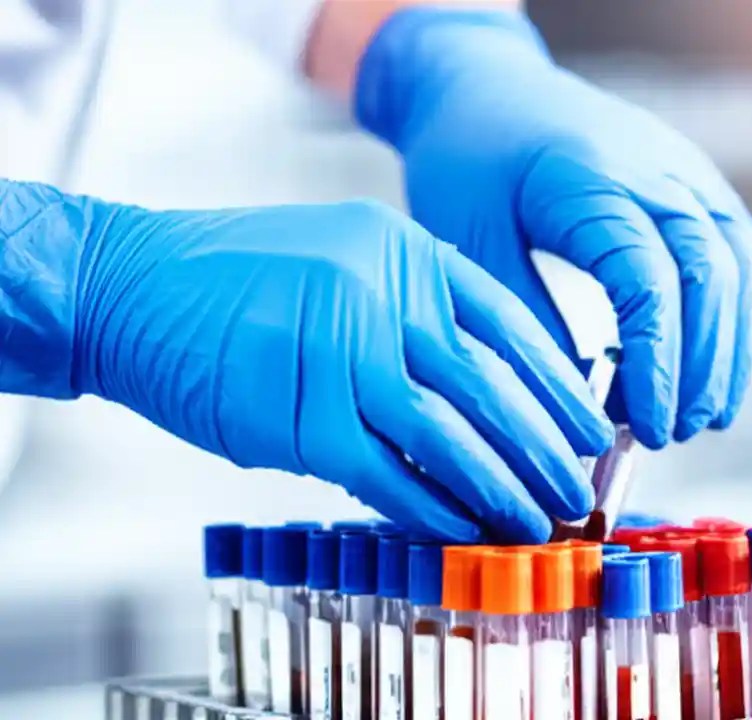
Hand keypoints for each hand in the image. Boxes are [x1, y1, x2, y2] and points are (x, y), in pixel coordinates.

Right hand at [0, 181, 611, 542]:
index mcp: (405, 253)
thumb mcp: (346, 261)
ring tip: (535, 520)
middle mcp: (381, 296)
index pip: (510, 325)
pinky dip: (431, 506)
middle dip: (543, 447)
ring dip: (500, 487)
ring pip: (448, 435)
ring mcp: (339, 354)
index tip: (591, 429)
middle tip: (576, 489)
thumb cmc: (238, 279)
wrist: (129, 284)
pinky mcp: (297, 416)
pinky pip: (386, 474)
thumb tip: (486, 400)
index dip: (559, 384)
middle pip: (490, 385)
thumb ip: (413, 317)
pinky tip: (464, 527)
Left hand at [355, 9, 751, 447]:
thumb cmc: (467, 163)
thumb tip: (579, 409)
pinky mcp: (699, 184)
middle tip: (673, 433)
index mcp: (590, 181)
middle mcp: (656, 171)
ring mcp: (688, 173)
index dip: (658, 365)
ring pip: (742, 268)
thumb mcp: (470, 242)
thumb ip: (527, 320)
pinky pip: (742, 255)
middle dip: (702, 368)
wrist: (487, 85)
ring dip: (731, 349)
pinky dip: (740, 316)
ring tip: (701, 416)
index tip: (644, 428)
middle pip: (711, 277)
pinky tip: (712, 366)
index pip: (650, 283)